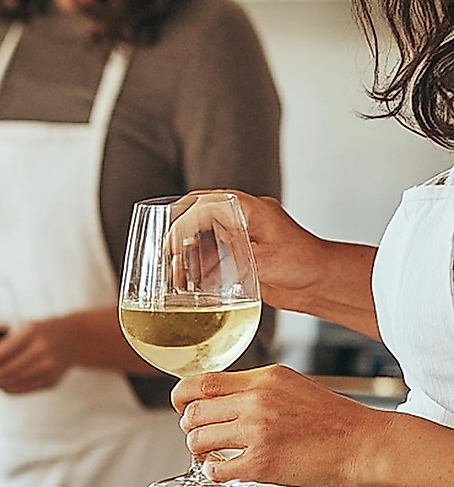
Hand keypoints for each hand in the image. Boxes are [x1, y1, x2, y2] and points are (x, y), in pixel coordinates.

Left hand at [0, 317, 72, 393]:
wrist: (73, 338)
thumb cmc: (38, 330)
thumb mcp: (19, 323)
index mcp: (30, 332)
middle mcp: (41, 350)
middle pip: (4, 372)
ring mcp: (48, 368)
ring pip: (12, 384)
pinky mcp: (52, 381)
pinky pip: (22, 389)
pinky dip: (6, 388)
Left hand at [173, 364, 388, 486]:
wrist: (364, 445)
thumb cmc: (332, 419)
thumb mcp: (290, 386)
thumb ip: (252, 389)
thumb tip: (215, 398)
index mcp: (262, 380)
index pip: (200, 382)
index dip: (181, 397)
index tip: (182, 407)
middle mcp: (256, 403)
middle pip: (193, 413)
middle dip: (189, 427)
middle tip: (202, 436)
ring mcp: (257, 433)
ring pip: (197, 441)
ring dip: (198, 451)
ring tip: (213, 454)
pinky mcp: (261, 464)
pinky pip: (215, 470)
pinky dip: (212, 472)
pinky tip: (223, 470)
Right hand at [177, 191, 328, 312]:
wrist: (322, 280)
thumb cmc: (303, 264)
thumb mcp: (263, 260)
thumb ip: (232, 258)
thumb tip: (200, 267)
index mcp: (250, 208)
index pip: (206, 204)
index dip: (183, 221)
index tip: (171, 242)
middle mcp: (243, 217)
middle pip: (199, 215)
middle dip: (179, 234)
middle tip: (165, 254)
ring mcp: (242, 234)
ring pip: (204, 236)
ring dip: (189, 254)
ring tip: (176, 273)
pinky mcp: (242, 253)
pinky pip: (214, 253)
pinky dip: (200, 266)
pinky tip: (192, 281)